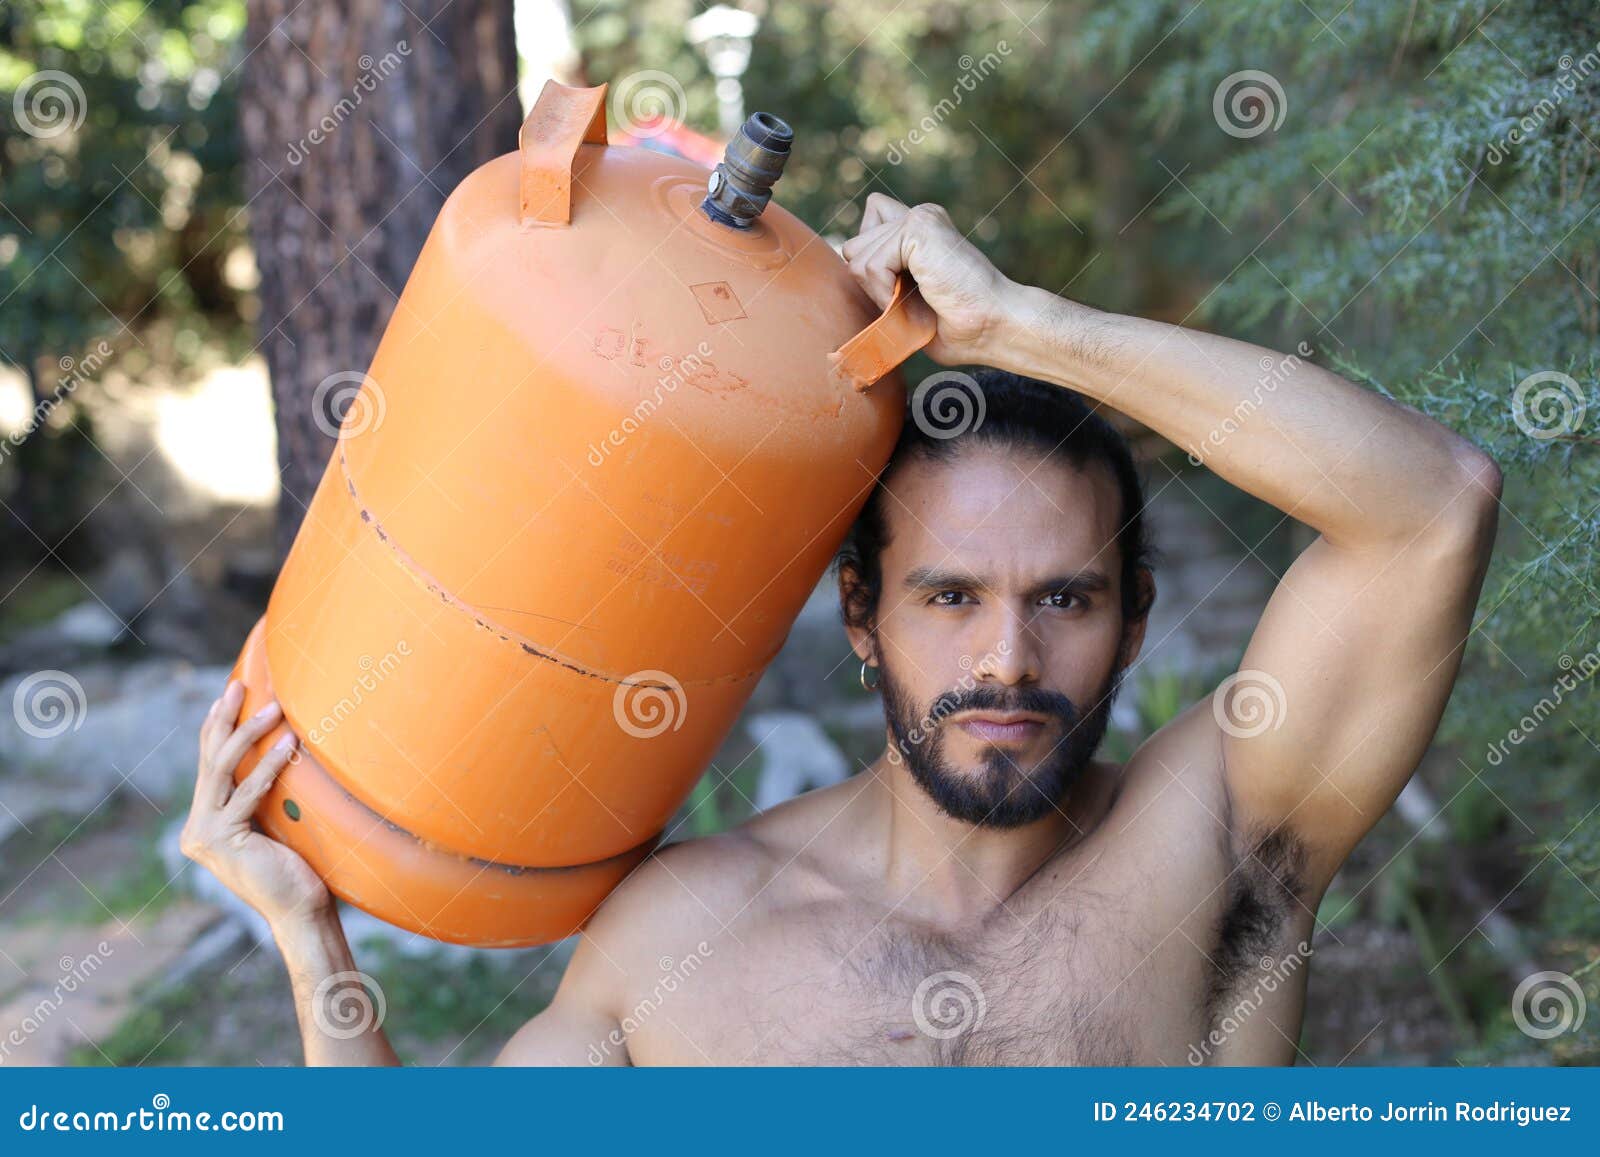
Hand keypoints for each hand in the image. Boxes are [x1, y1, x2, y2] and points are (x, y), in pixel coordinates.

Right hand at [181, 681, 330, 928]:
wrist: (301, 911)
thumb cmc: (299, 867)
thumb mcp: (275, 821)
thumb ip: (262, 794)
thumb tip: (279, 748)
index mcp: (206, 821)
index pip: (209, 764)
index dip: (218, 727)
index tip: (232, 693)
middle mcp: (197, 827)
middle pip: (209, 759)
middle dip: (224, 718)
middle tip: (241, 684)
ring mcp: (204, 835)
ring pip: (222, 770)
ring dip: (250, 734)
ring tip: (276, 708)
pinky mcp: (221, 841)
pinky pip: (247, 793)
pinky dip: (269, 765)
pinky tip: (289, 744)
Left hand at [840, 193, 1013, 363]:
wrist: (995, 327)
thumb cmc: (961, 328)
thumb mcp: (909, 300)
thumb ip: (882, 278)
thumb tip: (848, 266)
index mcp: (922, 230)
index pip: (866, 230)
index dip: (872, 268)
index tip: (902, 294)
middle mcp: (921, 216)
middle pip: (854, 245)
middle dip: (872, 282)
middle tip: (911, 302)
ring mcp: (920, 217)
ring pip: (856, 255)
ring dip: (879, 292)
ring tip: (917, 302)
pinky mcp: (918, 227)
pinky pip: (870, 265)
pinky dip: (884, 293)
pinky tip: (915, 299)